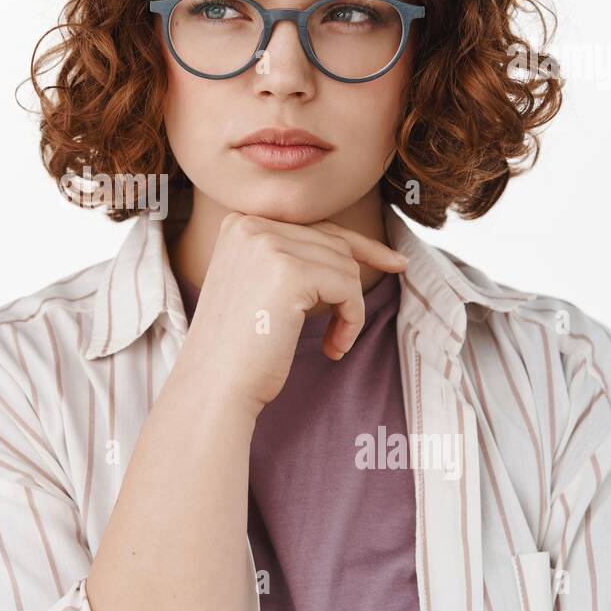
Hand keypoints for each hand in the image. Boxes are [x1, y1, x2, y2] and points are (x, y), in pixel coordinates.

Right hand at [171, 211, 408, 411]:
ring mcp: (267, 244)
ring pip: (344, 265)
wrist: (214, 386)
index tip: (395, 262)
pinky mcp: (288, 271)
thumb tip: (357, 249)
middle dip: (350, 287)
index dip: (358, 247)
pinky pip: (348, 286)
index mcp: (238, 224)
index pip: (313, 226)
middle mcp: (250, 225)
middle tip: (344, 330)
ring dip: (350, 309)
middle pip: (332, 243)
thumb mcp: (259, 287)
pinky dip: (352, 319)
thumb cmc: (239, 349)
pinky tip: (334, 347)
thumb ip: (292, 259)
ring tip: (333, 342)